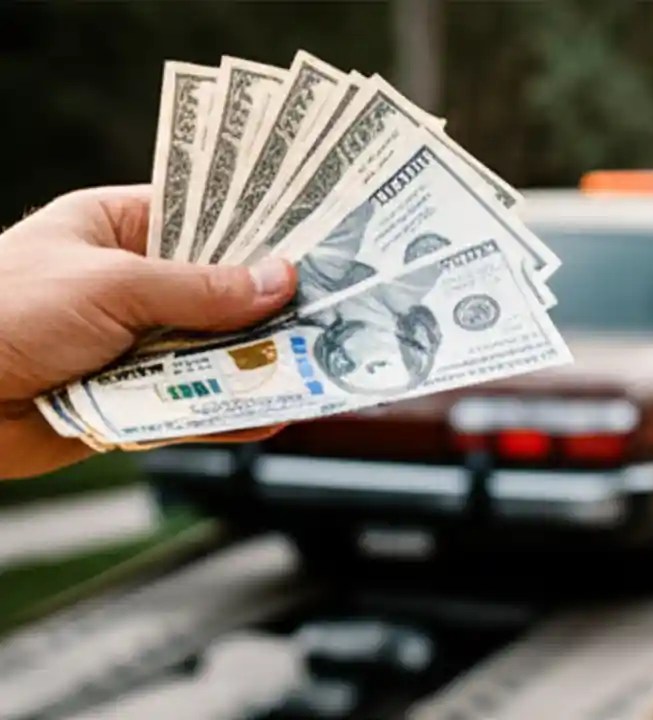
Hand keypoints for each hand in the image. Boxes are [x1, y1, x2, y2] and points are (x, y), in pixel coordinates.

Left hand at [0, 185, 295, 478]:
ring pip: (214, 351)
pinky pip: (194, 404)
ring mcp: (133, 343)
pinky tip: (273, 412)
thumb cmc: (2, 313)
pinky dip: (232, 412)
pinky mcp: (131, 399)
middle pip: (220, 290)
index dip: (260, 227)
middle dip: (271, 304)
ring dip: (258, 361)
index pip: (205, 217)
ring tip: (317, 364)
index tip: (318, 238)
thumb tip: (279, 280)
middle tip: (334, 308)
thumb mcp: (110, 285)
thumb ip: (200, 289)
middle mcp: (131, 283)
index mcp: (117, 228)